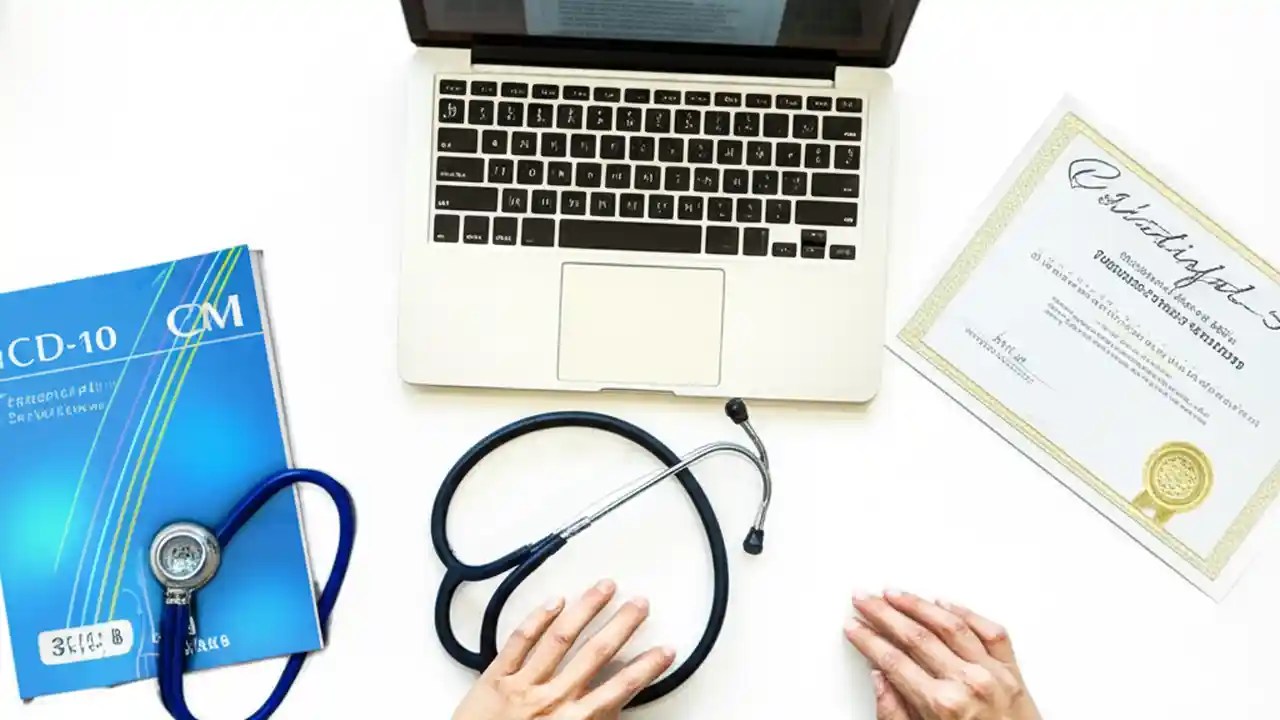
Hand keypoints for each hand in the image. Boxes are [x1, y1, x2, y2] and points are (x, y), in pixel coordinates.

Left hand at [452, 579, 675, 719]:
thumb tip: (613, 709)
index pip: (620, 689)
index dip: (645, 668)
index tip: (664, 650)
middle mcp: (551, 700)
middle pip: (595, 654)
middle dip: (621, 625)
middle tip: (639, 604)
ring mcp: (523, 685)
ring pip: (561, 638)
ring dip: (586, 609)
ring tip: (605, 588)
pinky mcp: (495, 677)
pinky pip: (519, 641)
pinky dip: (538, 619)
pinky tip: (555, 601)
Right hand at [843, 591, 1040, 719]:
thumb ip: (895, 714)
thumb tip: (879, 678)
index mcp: (942, 706)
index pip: (892, 660)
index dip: (868, 640)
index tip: (853, 627)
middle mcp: (968, 683)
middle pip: (915, 636)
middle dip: (883, 613)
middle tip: (864, 599)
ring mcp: (993, 673)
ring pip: (950, 625)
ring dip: (918, 605)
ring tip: (895, 593)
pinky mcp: (1013, 671)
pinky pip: (990, 631)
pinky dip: (966, 613)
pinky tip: (944, 604)